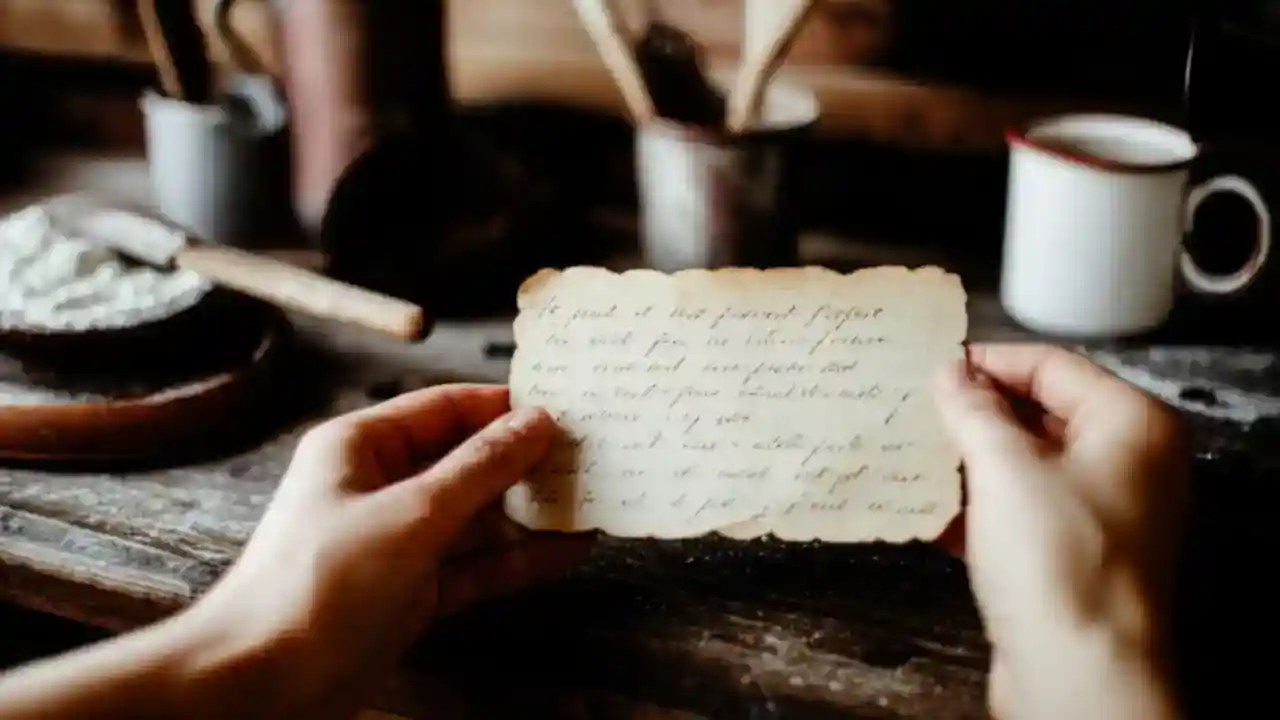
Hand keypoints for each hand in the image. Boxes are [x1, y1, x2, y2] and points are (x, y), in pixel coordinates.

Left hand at [183, 384, 588, 717]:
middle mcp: (380, 487)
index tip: (564, 408)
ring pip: (477, 517)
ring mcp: (398, 541)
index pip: (445, 408)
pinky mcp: (412, 590)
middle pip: (466, 462)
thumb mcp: (411, 513)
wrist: (263, 681)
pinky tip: (568, 550)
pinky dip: (518, 560)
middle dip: (525, 462)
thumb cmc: (319, 581)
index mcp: (361, 446)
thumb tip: (537, 423)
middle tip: (591, 457)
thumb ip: (480, 468)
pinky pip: (476, 565)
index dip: (504, 407)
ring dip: (529, 513)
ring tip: (592, 501)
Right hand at [933, 344, 1188, 719]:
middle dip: (976, 413)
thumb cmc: (1055, 559)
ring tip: (912, 453)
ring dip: (970, 461)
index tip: (930, 367)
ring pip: (1027, 466)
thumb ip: (973, 410)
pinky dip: (979, 508)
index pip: (1052, 365)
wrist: (1079, 675)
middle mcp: (1129, 463)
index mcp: (1131, 424)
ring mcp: (1104, 513)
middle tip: (915, 408)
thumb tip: (950, 371)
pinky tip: (930, 510)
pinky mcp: (1075, 557)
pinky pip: (1022, 512)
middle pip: (1041, 413)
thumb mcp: (1005, 468)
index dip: (988, 361)